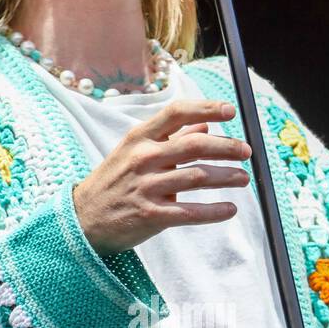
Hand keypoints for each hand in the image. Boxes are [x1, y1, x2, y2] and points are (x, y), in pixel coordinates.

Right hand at [72, 99, 250, 255]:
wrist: (83, 219)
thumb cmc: (113, 182)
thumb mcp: (134, 152)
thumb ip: (171, 138)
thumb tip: (205, 125)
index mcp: (140, 138)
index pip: (176, 113)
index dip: (206, 108)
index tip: (231, 111)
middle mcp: (143, 159)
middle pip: (194, 146)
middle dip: (226, 147)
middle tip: (246, 152)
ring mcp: (146, 187)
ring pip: (197, 178)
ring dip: (226, 176)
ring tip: (243, 178)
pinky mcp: (150, 215)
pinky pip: (189, 212)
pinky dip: (213, 211)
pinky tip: (229, 209)